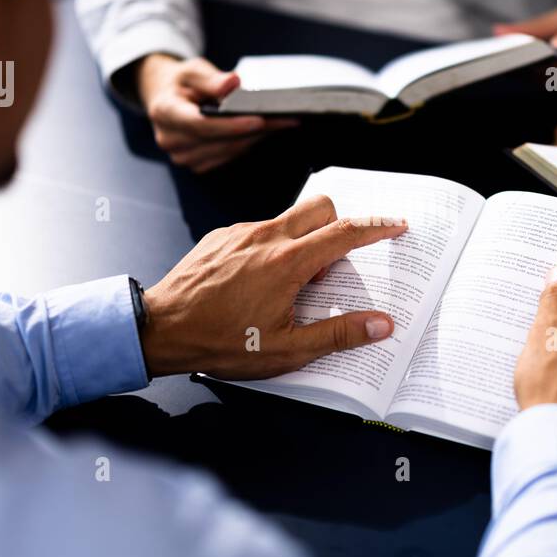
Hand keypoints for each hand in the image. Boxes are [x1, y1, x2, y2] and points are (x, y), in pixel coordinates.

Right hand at [136, 53, 297, 172]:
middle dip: (255, 129)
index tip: (259, 120)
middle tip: (286, 117)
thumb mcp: (192, 70)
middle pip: (220, 140)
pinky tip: (264, 130)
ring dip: (256, 137)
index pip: (200, 125)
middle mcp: (170, 140)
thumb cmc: (181, 82)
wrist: (167, 98)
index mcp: (164, 113)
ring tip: (282, 122)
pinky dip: (248, 143)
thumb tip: (232, 84)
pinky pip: (229, 157)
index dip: (231, 126)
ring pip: (229, 151)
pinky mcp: (197, 164)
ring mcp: (182, 156)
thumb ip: (211, 79)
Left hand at [139, 196, 407, 378]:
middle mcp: (266, 237)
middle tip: (335, 264)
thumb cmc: (220, 342)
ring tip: (291, 286)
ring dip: (302, 241)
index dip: (378, 227)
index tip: (397, 225)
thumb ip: (339, 334)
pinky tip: (256, 283)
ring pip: (288, 219)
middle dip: (339, 224)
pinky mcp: (220, 236)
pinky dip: (271, 248)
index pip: (346, 233)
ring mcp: (240, 232)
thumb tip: (381, 324)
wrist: (160, 329)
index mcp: (288, 263)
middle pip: (320, 207)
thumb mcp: (287, 350)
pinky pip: (258, 230)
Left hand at [494, 0, 556, 93]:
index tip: (516, 54)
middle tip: (499, 63)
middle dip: (525, 66)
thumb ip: (532, 27)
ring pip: (553, 81)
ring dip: (532, 77)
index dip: (539, 53)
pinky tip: (531, 76)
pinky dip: (546, 82)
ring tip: (510, 68)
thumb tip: (498, 32)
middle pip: (552, 68)